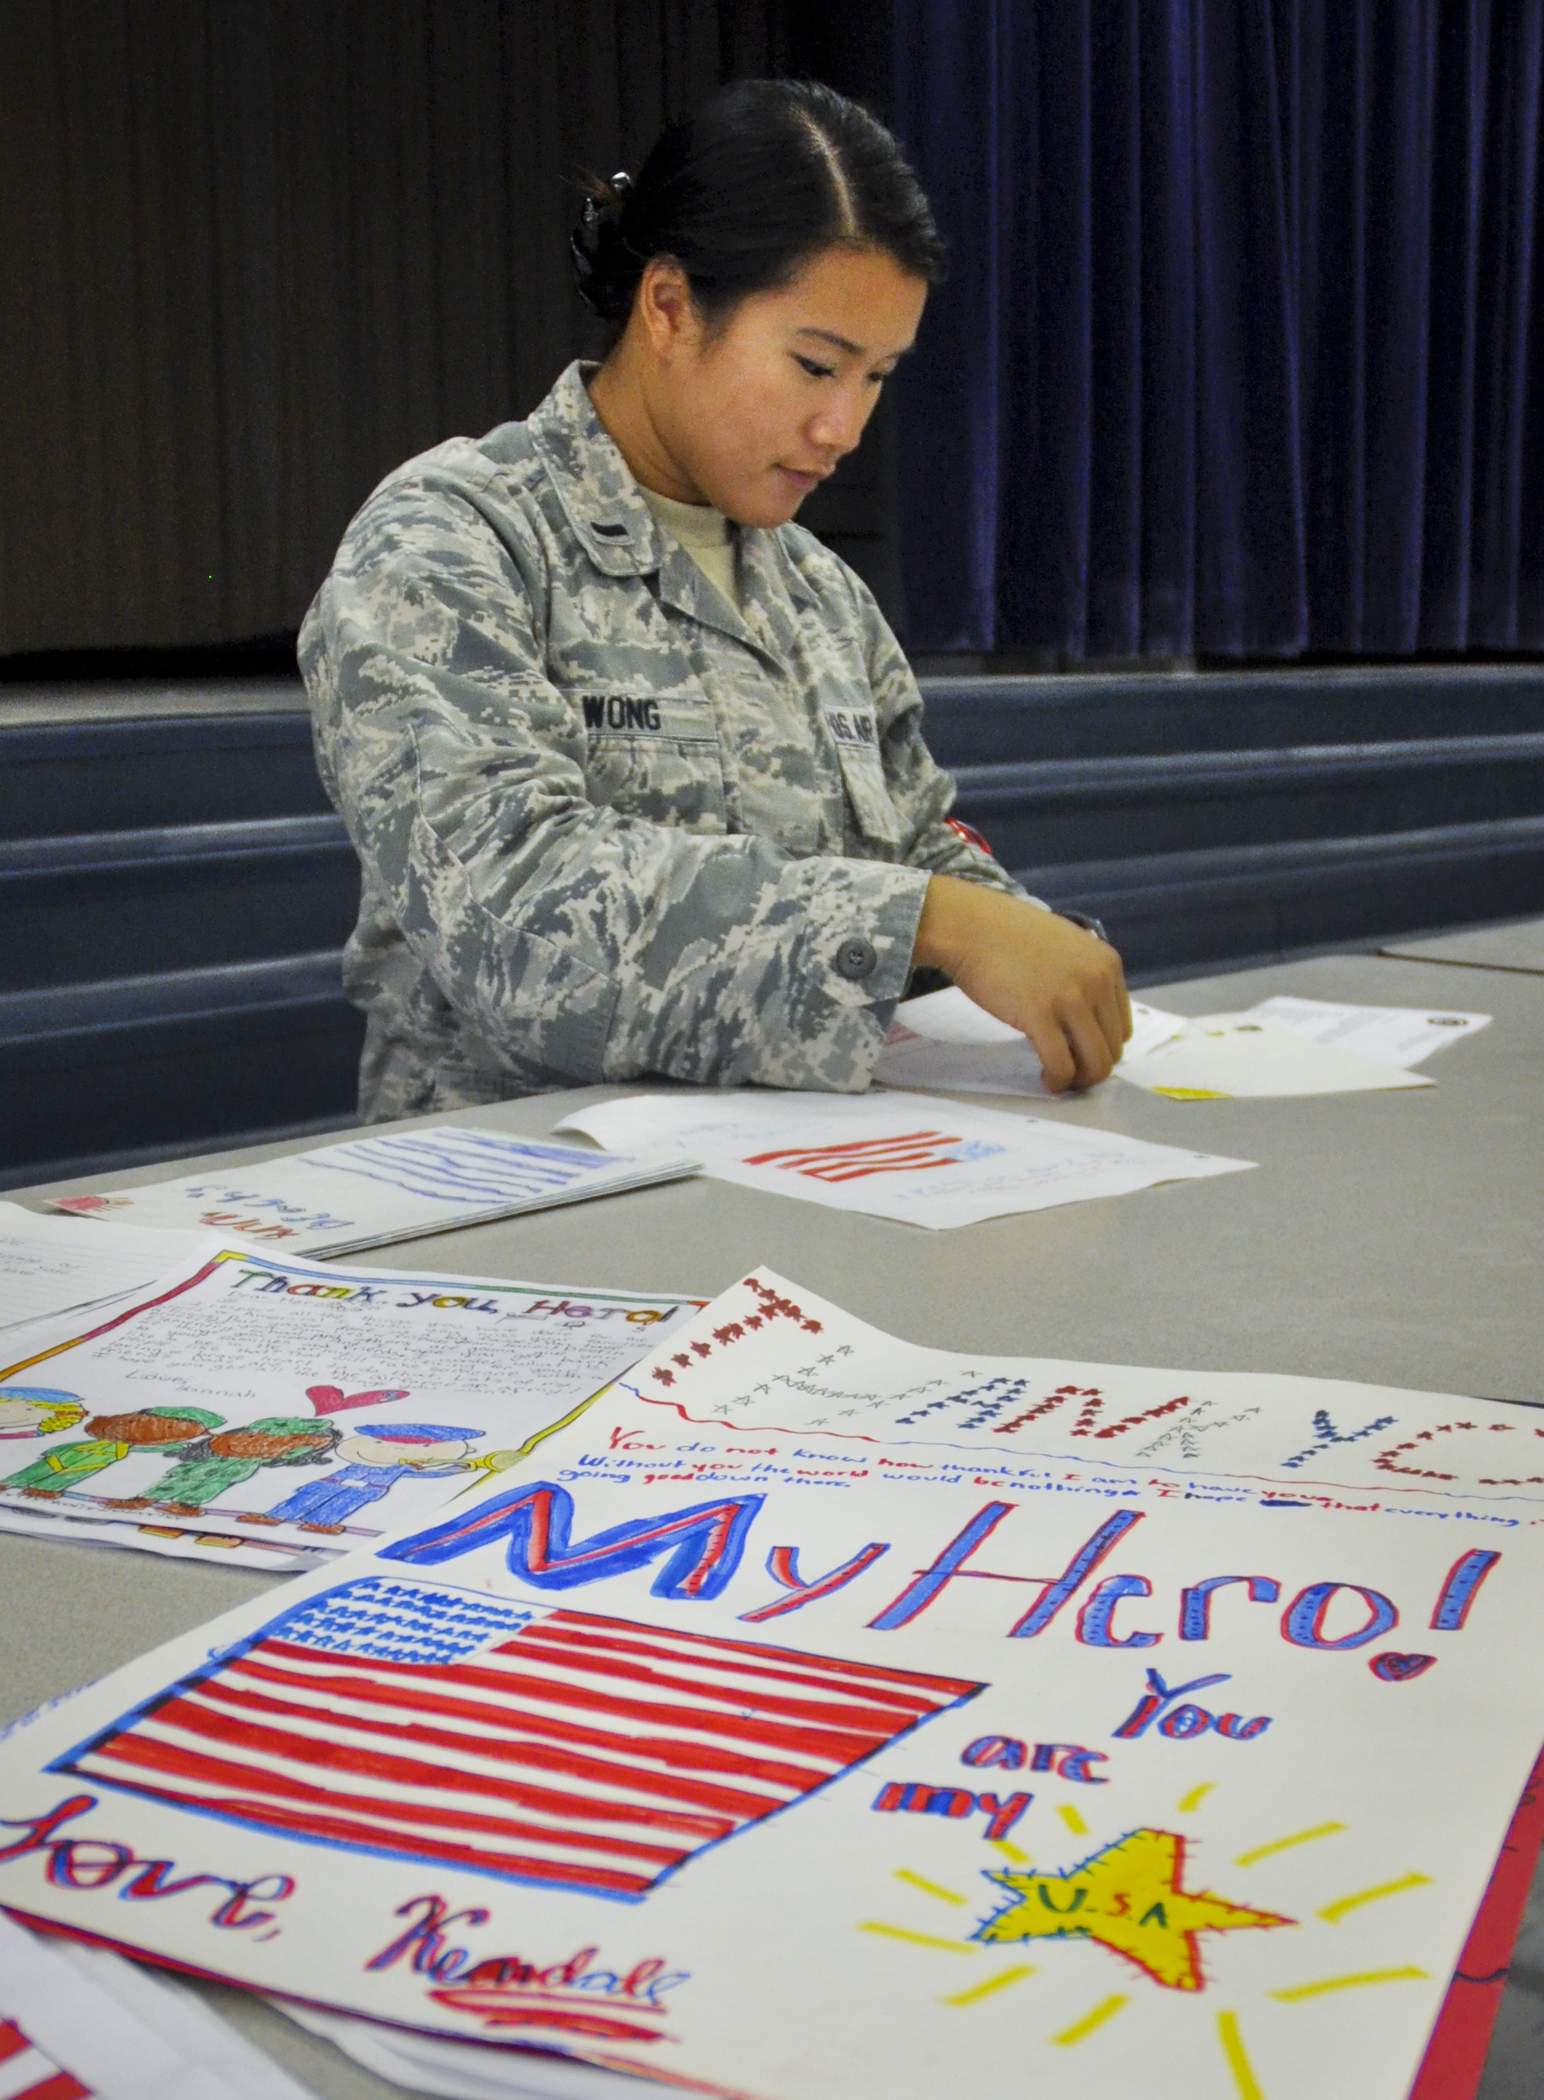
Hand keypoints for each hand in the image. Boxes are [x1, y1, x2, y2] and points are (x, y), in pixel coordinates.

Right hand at [911, 876, 1130, 1091]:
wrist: (970, 925)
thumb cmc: (1007, 936)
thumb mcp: (1065, 946)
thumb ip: (1084, 976)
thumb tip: (1086, 1019)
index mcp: (1107, 964)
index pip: (1121, 1027)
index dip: (1099, 1046)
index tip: (1076, 1050)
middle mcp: (1097, 981)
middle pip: (1112, 1049)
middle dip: (1089, 1067)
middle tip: (1065, 1069)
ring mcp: (1071, 998)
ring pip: (1097, 1064)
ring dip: (1077, 1080)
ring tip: (1056, 1076)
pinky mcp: (1040, 1016)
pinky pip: (1062, 1066)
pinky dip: (1057, 1081)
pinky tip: (1045, 1077)